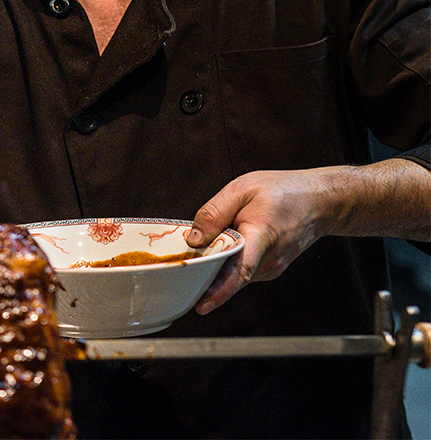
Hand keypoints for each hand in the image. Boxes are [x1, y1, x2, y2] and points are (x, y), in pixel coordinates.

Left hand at [185, 168, 335, 314]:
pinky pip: (241, 270)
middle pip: (229, 276)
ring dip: (214, 267)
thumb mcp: (242, 189)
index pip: (239, 270)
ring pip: (233, 274)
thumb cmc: (282, 192)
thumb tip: (193, 239)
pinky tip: (218, 249)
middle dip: (203, 277)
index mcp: (262, 237)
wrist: (320, 201)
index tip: (201, 306)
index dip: (219, 291)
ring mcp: (271, 268)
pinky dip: (226, 263)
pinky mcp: (269, 268)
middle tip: (176, 274)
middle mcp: (269, 260)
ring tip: (195, 253)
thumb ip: (214, 213)